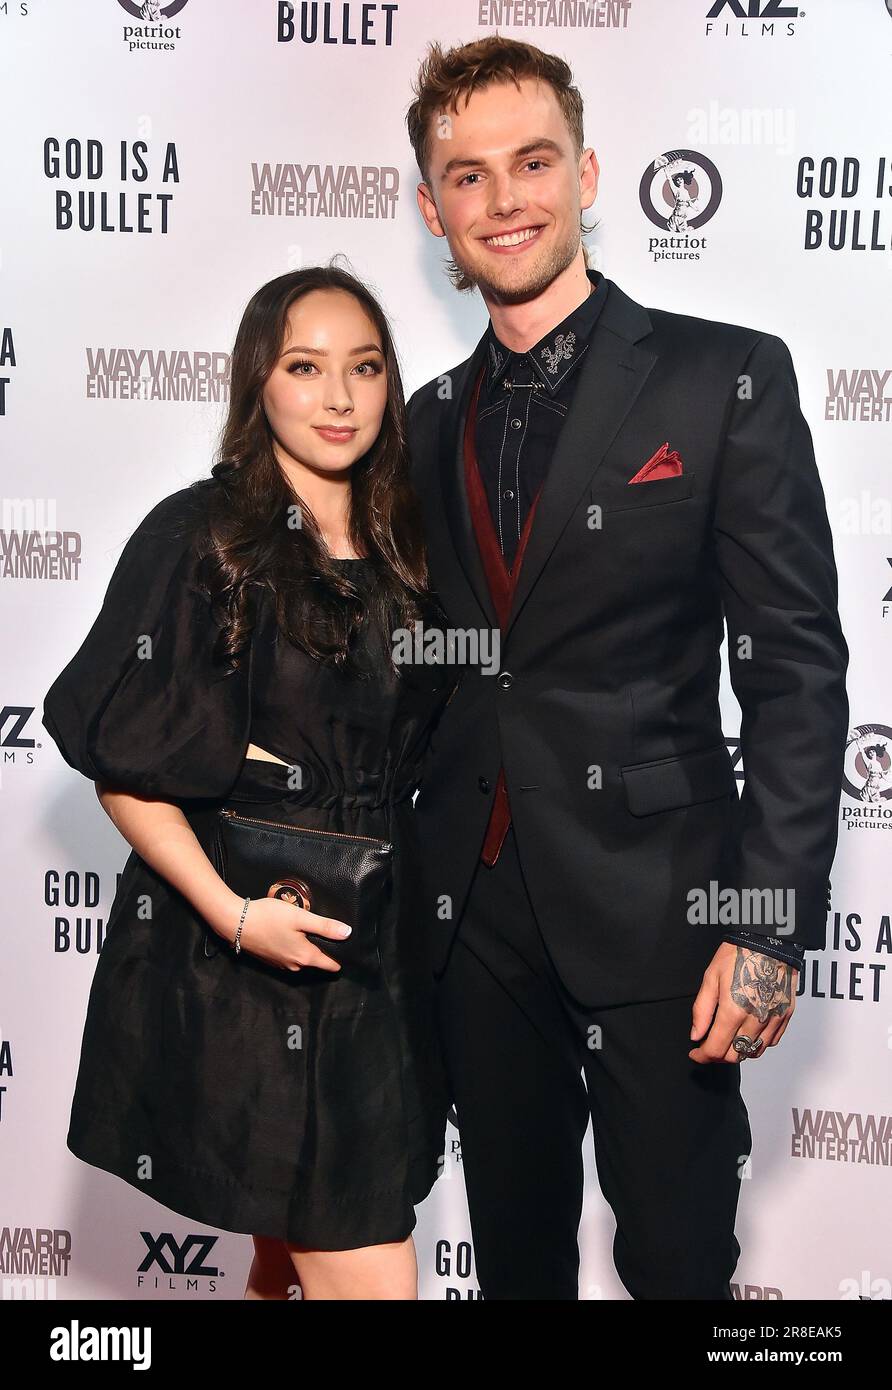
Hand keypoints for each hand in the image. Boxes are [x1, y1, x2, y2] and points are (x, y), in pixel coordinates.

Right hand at [216, 894, 350, 972]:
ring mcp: (281, 964)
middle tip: (328, 934)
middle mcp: (294, 965)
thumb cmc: (269, 917)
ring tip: (310, 932)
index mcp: (305, 957)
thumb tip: (348, 933)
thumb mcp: (300, 918)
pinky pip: (289, 957)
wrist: (236, 922)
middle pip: (316, 962)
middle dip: (324, 951)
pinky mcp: (270, 959)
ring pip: (302, 959)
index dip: (340, 958)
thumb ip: (325, 926)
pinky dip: (293, 949)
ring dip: (307, 949)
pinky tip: (291, 935)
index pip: (330, 965)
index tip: (347, 950)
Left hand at [689, 943, 796, 1063]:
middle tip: (710, 1045)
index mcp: (733, 1011)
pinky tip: (748, 1032)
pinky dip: (757, 1044)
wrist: (770, 941)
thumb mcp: (710, 978)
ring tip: (728, 1039)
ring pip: (754, 1052)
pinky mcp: (785, 1016)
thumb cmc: (738, 954)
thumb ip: (702, 1010)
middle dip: (718, 1055)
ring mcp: (773, 1019)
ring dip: (738, 1051)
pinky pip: (771, 1042)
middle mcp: (755, 1020)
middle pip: (735, 1056)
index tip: (696, 1053)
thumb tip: (696, 1035)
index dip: (702, 1056)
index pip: (716, 1049)